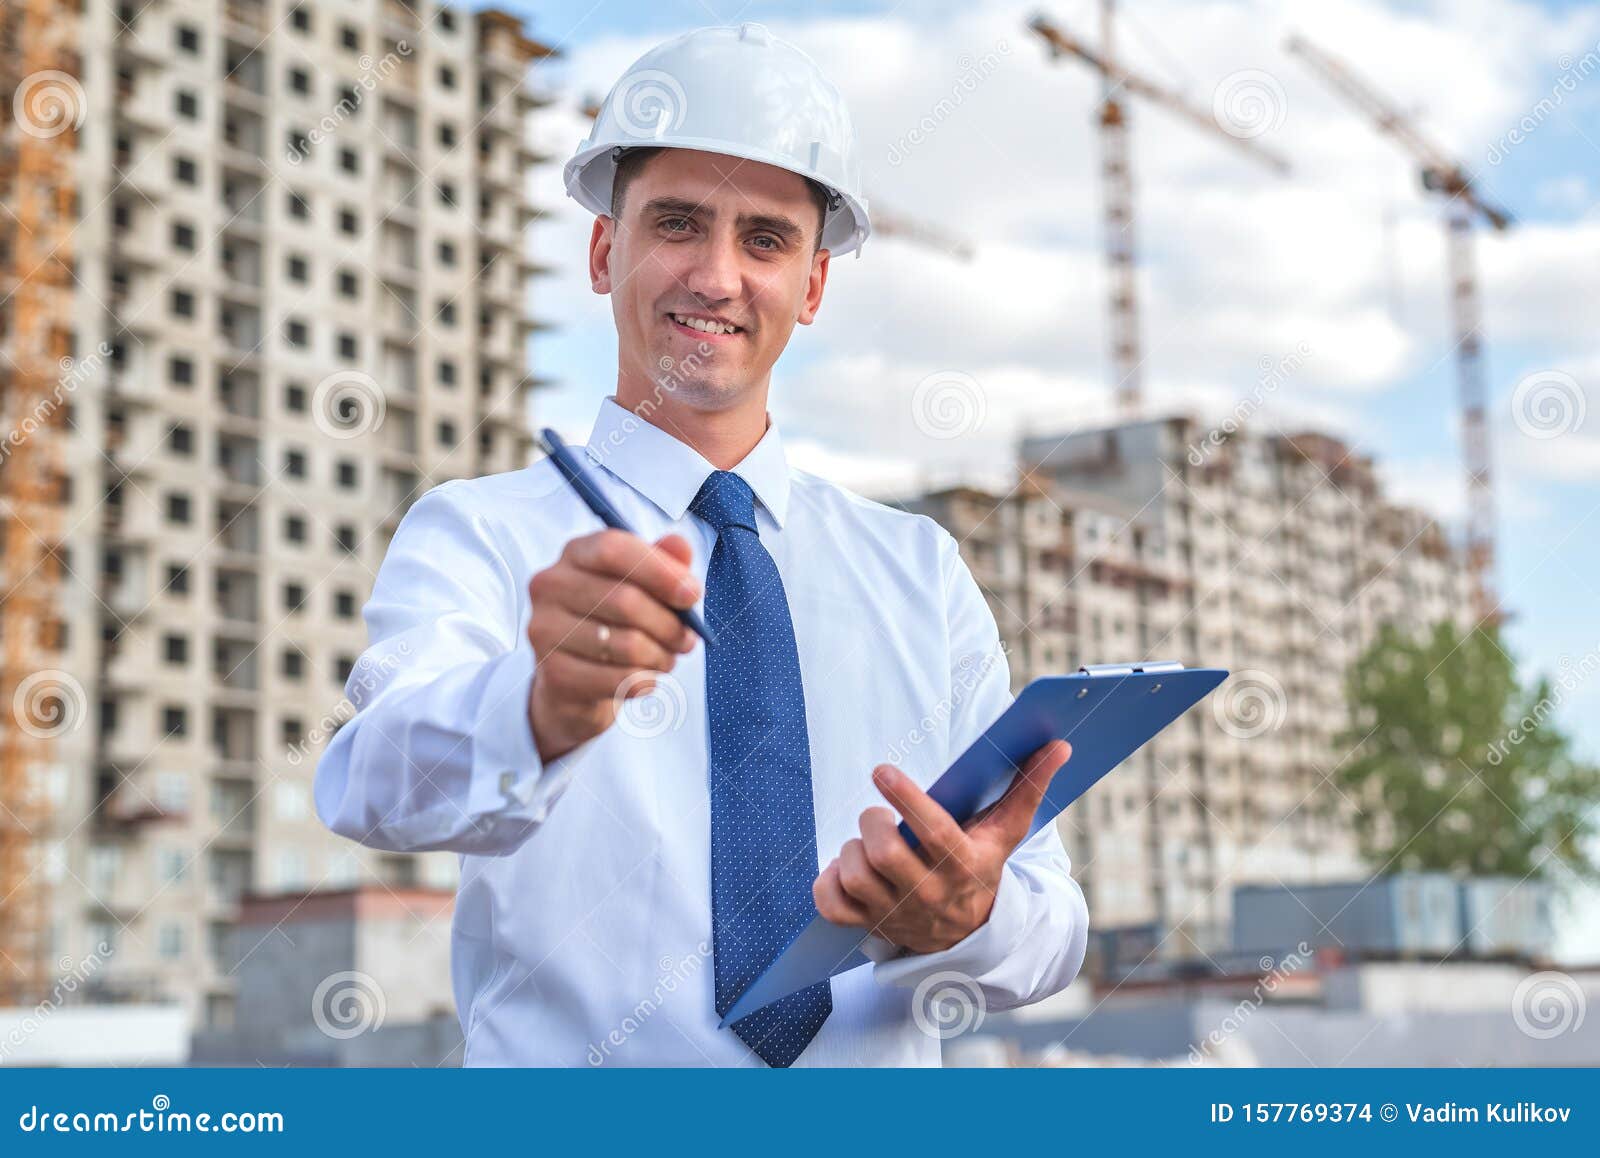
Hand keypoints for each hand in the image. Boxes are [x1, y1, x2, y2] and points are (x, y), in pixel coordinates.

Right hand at [526, 529, 701, 761]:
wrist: (578, 678)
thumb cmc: (617, 620)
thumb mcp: (644, 585)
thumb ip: (664, 561)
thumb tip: (681, 546)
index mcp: (575, 553)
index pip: (613, 549)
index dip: (659, 570)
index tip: (692, 594)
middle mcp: (551, 586)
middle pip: (625, 600)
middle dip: (669, 624)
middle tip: (688, 639)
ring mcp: (545, 630)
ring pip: (627, 644)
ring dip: (661, 656)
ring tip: (666, 659)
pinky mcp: (553, 673)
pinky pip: (619, 679)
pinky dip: (645, 681)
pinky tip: (645, 678)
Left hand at [812, 740, 1071, 953]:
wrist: (969, 933)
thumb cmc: (981, 865)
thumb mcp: (1007, 833)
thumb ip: (1029, 787)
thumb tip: (1058, 745)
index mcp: (963, 865)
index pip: (933, 832)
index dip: (906, 799)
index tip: (882, 770)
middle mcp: (929, 894)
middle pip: (885, 855)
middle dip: (872, 824)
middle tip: (876, 817)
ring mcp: (896, 914)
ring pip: (855, 876)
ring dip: (851, 850)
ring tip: (867, 844)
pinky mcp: (868, 926)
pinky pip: (831, 903)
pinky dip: (827, 882)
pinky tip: (845, 870)